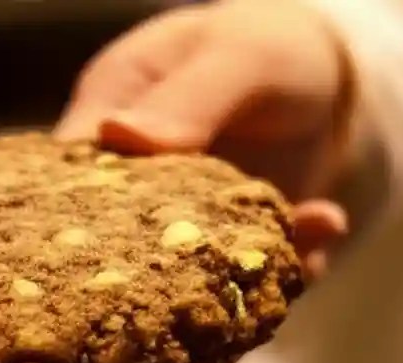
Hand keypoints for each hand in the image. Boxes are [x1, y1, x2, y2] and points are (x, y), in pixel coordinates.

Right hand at [58, 0, 354, 276]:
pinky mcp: (233, 251)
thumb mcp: (234, 55)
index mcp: (106, 121)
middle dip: (170, 264)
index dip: (77, 224)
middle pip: (121, 244)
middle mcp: (133, 186)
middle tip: (224, 259)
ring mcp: (183, 225)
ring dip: (247, 265)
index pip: (68, 187)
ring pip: (191, 272)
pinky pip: (250, 276)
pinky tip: (326, 226)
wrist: (334, 74)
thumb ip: (185, 99)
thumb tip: (116, 135)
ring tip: (310, 228)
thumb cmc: (269, 45)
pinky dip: (289, 264)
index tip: (115, 248)